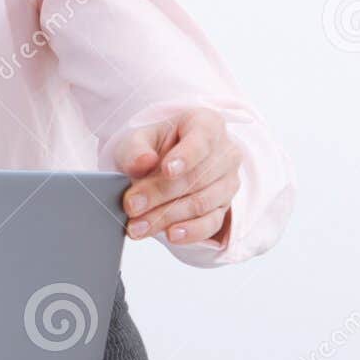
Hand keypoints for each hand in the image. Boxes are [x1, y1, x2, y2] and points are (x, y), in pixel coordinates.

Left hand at [115, 109, 240, 246]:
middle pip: (196, 177)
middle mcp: (225, 153)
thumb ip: (136, 149)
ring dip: (167, 217)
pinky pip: (212, 223)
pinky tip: (171, 235)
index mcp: (207, 124)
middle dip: (159, 194)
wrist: (161, 164)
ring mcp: (228, 182)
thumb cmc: (153, 146)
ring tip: (137, 226)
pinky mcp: (223, 207)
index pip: (202, 140)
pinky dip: (191, 231)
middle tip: (131, 206)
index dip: (185, 156)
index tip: (166, 169)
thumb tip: (142, 162)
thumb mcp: (137, 140)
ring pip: (201, 203)